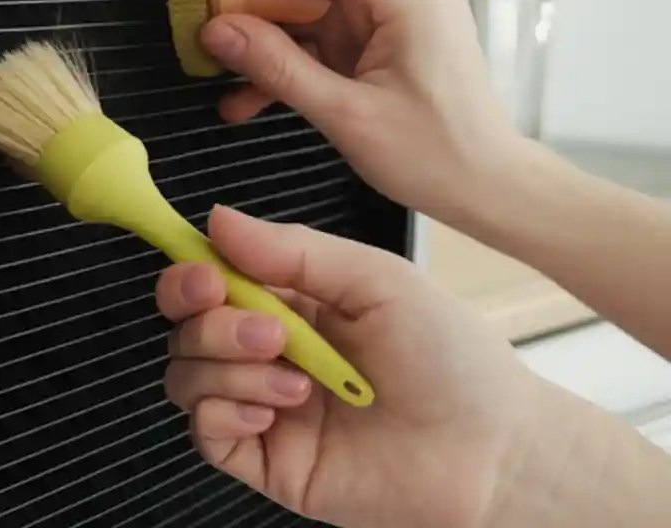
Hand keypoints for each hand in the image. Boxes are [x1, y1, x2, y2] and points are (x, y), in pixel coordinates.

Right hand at [158, 204, 542, 527]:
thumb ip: (293, 250)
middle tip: (271, 332)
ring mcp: (265, 407)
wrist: (493, 454)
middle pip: (188, 328)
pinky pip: (205, 432)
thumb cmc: (454, 362)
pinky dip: (225, 412)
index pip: (210, 281)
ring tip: (298, 383)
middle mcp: (270, 353)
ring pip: (187, 376)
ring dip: (230, 370)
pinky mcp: (266, 461)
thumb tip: (216, 219)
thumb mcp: (377, 281)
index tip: (202, 274)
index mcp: (293, 304)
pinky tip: (276, 412)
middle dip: (211, 323)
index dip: (192, 275)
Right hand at [200, 0, 522, 218]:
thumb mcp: (345, 113)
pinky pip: (319, 47)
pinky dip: (286, 68)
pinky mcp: (379, 50)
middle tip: (199, 30)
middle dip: (248, 7)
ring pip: (304, 17)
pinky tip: (247, 98)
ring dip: (262, 46)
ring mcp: (388, 23)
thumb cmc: (439, 153)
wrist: (488, 189)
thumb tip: (218, 31)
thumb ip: (276, 67)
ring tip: (215, 72)